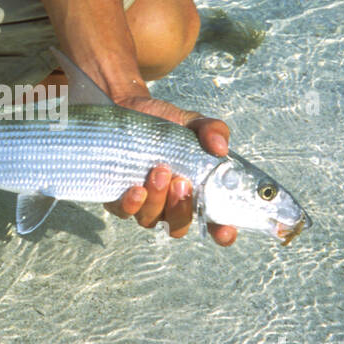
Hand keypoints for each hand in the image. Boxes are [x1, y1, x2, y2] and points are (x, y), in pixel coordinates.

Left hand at [104, 95, 237, 244]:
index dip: (221, 232)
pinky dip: (132, 204)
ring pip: (151, 220)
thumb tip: (220, 147)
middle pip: (178, 226)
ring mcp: (144, 204)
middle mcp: (169, 204)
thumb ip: (211, 130)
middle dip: (181, 209)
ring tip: (159, 172)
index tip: (225, 231)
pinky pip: (124, 212)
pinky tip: (136, 189)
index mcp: (195, 192)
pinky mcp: (118, 198)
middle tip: (181, 182)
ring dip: (157, 201)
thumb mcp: (192, 122)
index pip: (212, 222)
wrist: (126, 111)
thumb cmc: (163, 125)